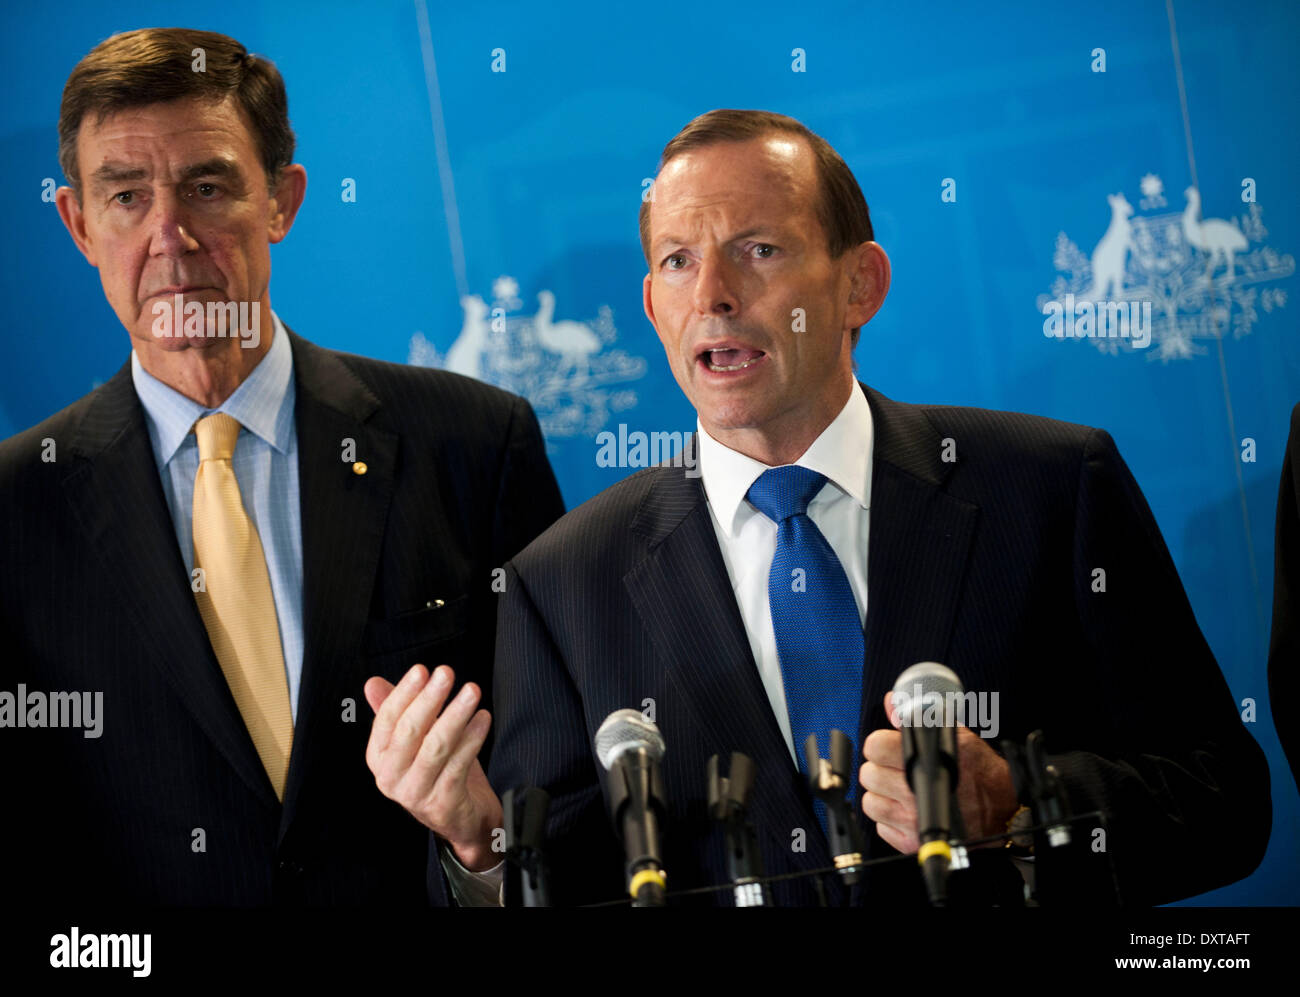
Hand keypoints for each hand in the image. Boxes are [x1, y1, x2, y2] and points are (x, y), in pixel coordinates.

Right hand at [364, 664, 501, 870]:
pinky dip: (472, 738)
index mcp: (379, 759)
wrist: (461, 819)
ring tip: (471, 692)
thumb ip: (397, 711)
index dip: (404, 693)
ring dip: (455, 715)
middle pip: (409, 732)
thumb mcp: (416, 740)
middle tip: (446, 673)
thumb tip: (372, 683)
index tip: (422, 670)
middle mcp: (391, 778)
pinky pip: (458, 765)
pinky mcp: (442, 804)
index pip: (386, 721)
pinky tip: (483, 718)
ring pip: (435, 747)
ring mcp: (415, 794)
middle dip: (429, 699)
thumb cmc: (438, 772)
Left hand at [859, 691, 1018, 852]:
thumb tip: (890, 701)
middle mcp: (915, 794)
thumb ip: (917, 718)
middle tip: (895, 769)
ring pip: (870, 803)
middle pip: (869, 775)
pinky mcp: (912, 843)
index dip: (879, 745)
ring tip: (899, 790)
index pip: (874, 747)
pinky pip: (880, 827)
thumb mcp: (954, 735)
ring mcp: (912, 821)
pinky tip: (906, 810)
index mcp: (924, 762)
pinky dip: (889, 820)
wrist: (1003, 810)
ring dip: (882, 796)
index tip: (888, 748)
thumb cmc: (981, 771)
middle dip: (880, 769)